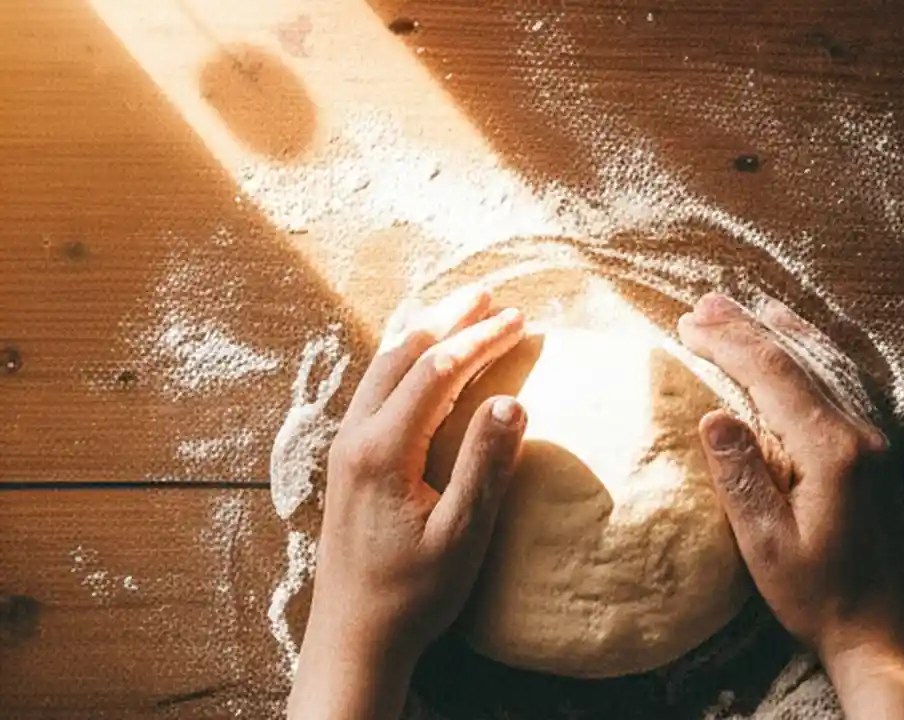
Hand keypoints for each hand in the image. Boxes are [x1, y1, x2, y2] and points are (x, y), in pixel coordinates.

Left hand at [288, 289, 526, 719]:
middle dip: (449, 319)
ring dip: (425, 333)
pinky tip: (422, 358)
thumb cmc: (411, 594)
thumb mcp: (461, 537)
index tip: (521, 320)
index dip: (481, 340)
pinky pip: (374, 388)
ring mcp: (345, 447)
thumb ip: (485, 466)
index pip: (437, 373)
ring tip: (460, 310)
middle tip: (490, 293)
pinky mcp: (347, 461)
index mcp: (382, 450)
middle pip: (403, 355)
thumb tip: (511, 401)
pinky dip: (405, 359)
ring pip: (382, 366)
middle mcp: (355, 437)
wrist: (353, 638)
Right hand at [679, 293, 903, 718]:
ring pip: (827, 365)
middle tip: (705, 303)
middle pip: (800, 360)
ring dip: (783, 334)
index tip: (690, 324)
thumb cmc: (822, 598)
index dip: (730, 343)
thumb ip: (741, 477)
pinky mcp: (878, 455)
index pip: (774, 376)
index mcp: (832, 451)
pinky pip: (844, 384)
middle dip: (750, 328)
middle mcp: (860, 433)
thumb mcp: (768, 547)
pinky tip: (803, 349)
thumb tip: (713, 414)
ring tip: (748, 308)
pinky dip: (815, 356)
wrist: (887, 634)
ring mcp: (875, 441)